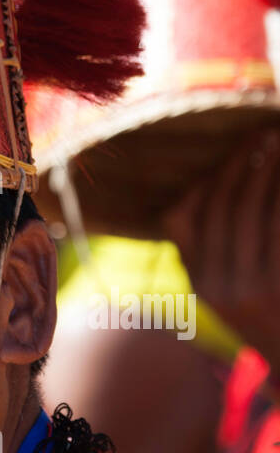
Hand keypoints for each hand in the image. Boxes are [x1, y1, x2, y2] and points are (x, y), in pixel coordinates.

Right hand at [163, 131, 279, 376]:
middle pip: (225, 208)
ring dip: (268, 171)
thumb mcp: (222, 292)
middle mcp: (219, 286)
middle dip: (243, 164)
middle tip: (261, 134)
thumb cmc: (266, 318)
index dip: (212, 178)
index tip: (232, 151)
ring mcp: (252, 288)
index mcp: (199, 283)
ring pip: (254, 211)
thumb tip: (181, 197)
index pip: (191, 216)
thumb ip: (198, 250)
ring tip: (277, 144)